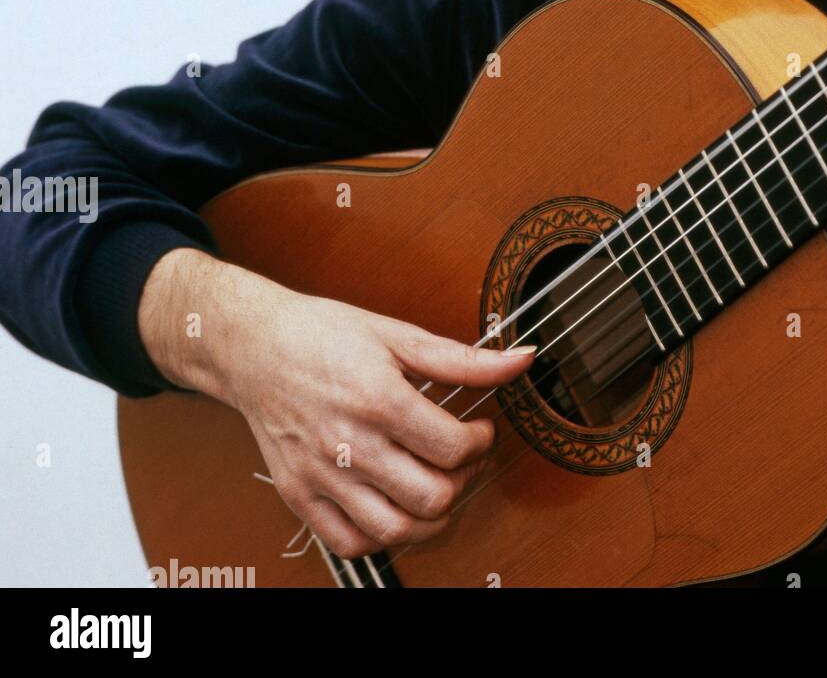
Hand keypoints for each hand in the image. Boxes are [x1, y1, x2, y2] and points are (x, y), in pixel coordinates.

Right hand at [140, 253, 537, 559]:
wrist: (254, 346)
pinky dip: (382, 537)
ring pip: (394, 530)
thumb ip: (464, 358)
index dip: (481, 442)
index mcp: (378, 399)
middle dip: (463, 480)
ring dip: (430, 517)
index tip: (479, 429)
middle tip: (461, 458)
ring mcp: (321, 476)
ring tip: (436, 487)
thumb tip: (521, 360)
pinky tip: (394, 506)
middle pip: (430, 496)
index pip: (451, 447)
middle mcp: (349, 444)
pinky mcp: (298, 495)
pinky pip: (349, 543)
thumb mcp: (398, 334)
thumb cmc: (324, 335)